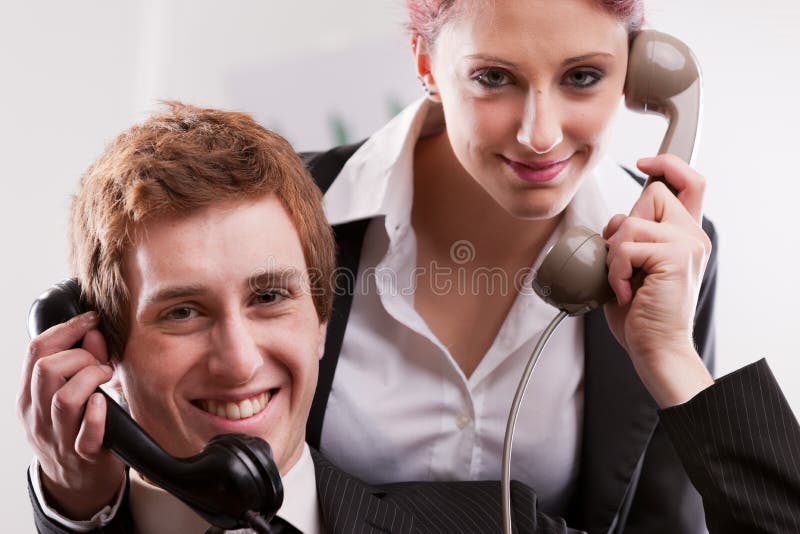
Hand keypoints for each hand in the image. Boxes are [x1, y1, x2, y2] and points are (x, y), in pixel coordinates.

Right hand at [17, 311, 124, 518]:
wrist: (76, 482)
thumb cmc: (74, 428)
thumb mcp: (66, 393)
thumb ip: (80, 362)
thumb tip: (94, 331)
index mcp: (28, 396)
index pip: (36, 351)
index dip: (66, 328)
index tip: (90, 319)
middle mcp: (37, 416)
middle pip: (46, 370)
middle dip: (80, 355)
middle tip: (100, 362)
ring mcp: (58, 437)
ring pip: (64, 398)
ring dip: (92, 378)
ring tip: (106, 378)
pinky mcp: (82, 455)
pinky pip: (87, 433)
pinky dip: (98, 413)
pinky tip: (105, 402)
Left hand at [602, 154, 713, 406]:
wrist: (655, 348)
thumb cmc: (641, 313)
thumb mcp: (636, 266)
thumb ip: (635, 237)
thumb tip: (618, 220)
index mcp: (685, 236)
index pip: (690, 182)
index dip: (667, 164)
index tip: (644, 163)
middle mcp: (692, 236)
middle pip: (651, 194)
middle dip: (623, 227)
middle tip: (624, 263)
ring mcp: (687, 245)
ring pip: (632, 221)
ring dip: (614, 254)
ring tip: (622, 280)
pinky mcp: (676, 257)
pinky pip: (626, 245)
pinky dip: (616, 270)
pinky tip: (625, 291)